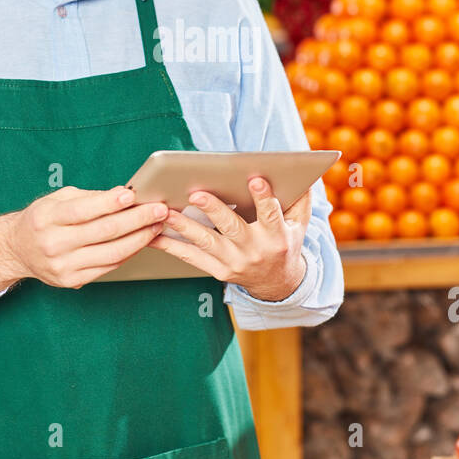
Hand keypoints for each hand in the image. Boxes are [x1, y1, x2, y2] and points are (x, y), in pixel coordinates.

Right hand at [0, 186, 168, 290]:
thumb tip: (124, 195)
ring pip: (112, 253)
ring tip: (156, 226)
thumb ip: (90, 197)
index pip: (83, 210)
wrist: (17, 250)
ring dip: (140, 239)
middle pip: (104, 232)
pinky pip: (108, 266)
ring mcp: (63, 265)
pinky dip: (128, 253)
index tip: (132, 195)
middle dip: (137, 219)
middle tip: (158, 210)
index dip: (110, 202)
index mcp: (47, 218)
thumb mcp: (57, 199)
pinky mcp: (72, 280)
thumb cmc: (43, 219)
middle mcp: (53, 243)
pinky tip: (140, 241)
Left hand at [147, 177, 312, 300]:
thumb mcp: (300, 224)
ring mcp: (234, 262)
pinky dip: (172, 246)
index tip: (255, 179)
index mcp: (277, 236)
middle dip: (214, 210)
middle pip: (232, 227)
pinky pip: (192, 257)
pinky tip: (154, 235)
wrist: (278, 284)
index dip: (264, 197)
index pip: (271, 214)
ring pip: (206, 242)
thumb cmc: (286, 243)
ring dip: (184, 226)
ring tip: (165, 211)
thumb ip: (300, 200)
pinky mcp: (219, 271)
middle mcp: (254, 250)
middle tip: (196, 193)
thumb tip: (305, 174)